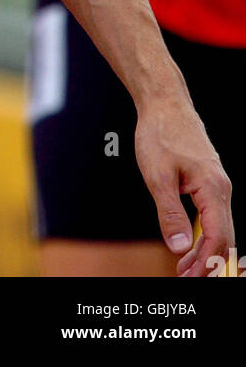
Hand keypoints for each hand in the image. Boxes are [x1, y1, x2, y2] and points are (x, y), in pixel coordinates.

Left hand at [133, 92, 233, 276]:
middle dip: (208, 263)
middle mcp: (221, 188)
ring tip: (184, 269)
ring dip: (205, 251)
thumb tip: (181, 249)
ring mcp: (217, 184)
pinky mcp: (208, 180)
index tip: (190, 278)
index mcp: (213, 189)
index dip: (206, 263)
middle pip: (223, 237)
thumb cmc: (160, 134)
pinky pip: (212, 215)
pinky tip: (189, 244)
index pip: (218, 238)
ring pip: (219, 227)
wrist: (164, 102)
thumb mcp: (157, 176)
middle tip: (186, 279)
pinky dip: (203, 234)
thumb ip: (170, 214)